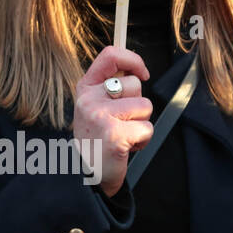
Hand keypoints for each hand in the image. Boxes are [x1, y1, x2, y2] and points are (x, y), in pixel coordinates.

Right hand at [72, 45, 153, 196]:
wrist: (87, 176)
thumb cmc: (97, 140)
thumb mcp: (95, 107)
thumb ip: (110, 87)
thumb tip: (136, 70)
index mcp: (85, 88)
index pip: (110, 55)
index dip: (133, 59)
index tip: (143, 74)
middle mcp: (89, 99)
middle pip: (135, 84)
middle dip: (138, 104)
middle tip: (122, 121)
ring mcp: (100, 116)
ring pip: (145, 106)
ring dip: (141, 124)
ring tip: (124, 135)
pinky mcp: (114, 134)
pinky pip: (146, 128)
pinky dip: (143, 141)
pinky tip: (126, 148)